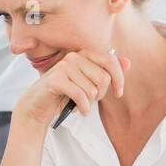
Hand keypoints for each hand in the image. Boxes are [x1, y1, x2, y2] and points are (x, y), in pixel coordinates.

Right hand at [14, 49, 130, 128]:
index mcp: (83, 55)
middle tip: (89, 99)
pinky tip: (79, 110)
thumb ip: (106, 72)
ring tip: (79, 103)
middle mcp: (74, 57)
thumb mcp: (89, 84)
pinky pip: (80, 96)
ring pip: (92, 90)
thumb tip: (127, 62)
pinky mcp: (56, 79)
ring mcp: (64, 66)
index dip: (119, 78)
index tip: (118, 93)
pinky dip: (83, 107)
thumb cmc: (64, 95)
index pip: (110, 60)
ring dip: (89, 102)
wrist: (38, 106)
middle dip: (100, 94)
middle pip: (103, 78)